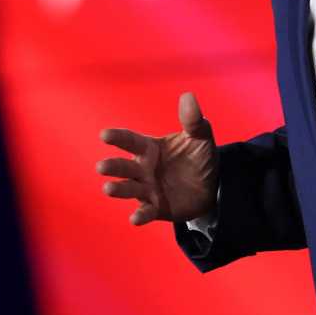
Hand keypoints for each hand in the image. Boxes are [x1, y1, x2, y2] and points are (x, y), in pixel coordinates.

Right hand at [98, 92, 218, 224]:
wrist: (214, 186)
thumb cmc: (200, 157)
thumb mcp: (201, 137)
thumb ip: (193, 120)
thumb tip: (188, 96)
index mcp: (149, 148)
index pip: (130, 141)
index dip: (117, 137)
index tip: (104, 135)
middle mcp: (143, 169)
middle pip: (124, 167)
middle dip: (112, 166)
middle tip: (101, 167)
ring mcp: (148, 189)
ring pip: (128, 189)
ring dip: (118, 189)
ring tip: (108, 189)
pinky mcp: (157, 208)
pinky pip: (146, 211)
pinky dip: (140, 215)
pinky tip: (135, 218)